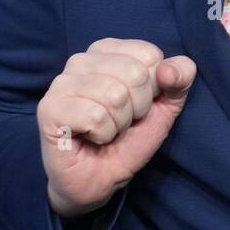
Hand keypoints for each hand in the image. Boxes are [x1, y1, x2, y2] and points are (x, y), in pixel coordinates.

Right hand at [38, 38, 195, 218]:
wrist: (100, 179)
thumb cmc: (128, 138)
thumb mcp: (165, 106)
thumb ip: (180, 78)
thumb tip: (169, 68)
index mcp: (107, 50)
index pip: (149, 55)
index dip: (153, 89)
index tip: (137, 105)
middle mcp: (81, 60)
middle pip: (135, 74)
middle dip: (138, 108)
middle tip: (121, 122)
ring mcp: (61, 83)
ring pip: (115, 95)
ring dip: (119, 124)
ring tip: (106, 130)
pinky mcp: (50, 109)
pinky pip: (95, 116)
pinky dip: (103, 134)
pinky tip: (91, 137)